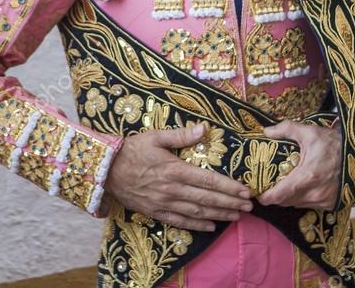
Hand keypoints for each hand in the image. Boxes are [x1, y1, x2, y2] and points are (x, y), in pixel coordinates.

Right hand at [103, 123, 253, 231]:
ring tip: (237, 216)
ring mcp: (164, 203)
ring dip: (219, 215)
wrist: (105, 170)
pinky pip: (180, 222)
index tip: (245, 191)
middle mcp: (172, 189)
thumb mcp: (155, 137)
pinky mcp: (156, 212)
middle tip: (249, 206)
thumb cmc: (131, 150)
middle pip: (207, 199)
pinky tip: (211, 226)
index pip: (208, 181)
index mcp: (175, 170)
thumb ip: (181, 135)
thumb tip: (203, 128)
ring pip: (197, 213)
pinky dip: (197, 226)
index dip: (229, 187)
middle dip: (230, 203)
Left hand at [256, 120, 341, 209]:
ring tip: (284, 184)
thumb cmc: (333, 143)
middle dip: (275, 196)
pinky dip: (302, 198)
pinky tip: (302, 186)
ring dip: (288, 197)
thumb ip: (286, 130)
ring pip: (297, 204)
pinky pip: (309, 205)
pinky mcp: (330, 204)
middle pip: (285, 202)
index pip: (279, 196)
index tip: (258, 193)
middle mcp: (314, 193)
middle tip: (269, 185)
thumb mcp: (310, 132)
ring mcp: (323, 200)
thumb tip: (266, 131)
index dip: (266, 197)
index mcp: (307, 176)